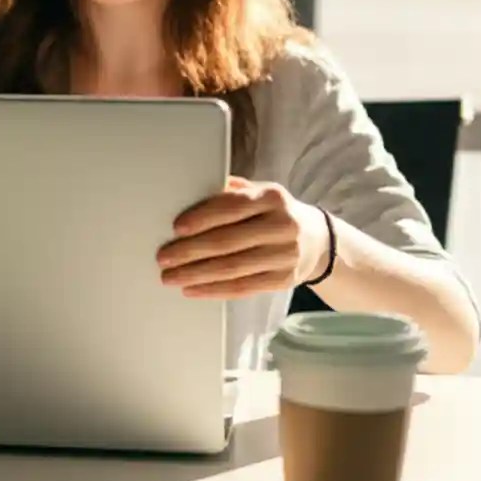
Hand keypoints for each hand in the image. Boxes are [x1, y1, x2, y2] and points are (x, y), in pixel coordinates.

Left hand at [157, 177, 328, 298]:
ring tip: (170, 277)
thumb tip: (189, 191)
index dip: (203, 218)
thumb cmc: (274, 214)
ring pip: (232, 268)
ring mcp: (285, 255)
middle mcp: (282, 225)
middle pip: (228, 241)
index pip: (233, 207)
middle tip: (163, 257)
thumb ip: (230, 192)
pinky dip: (213, 290)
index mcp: (273, 197)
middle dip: (191, 251)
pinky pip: (242, 287)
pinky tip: (191, 289)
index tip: (177, 228)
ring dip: (196, 274)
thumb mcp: (260, 194)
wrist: (318, 241)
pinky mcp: (282, 280)